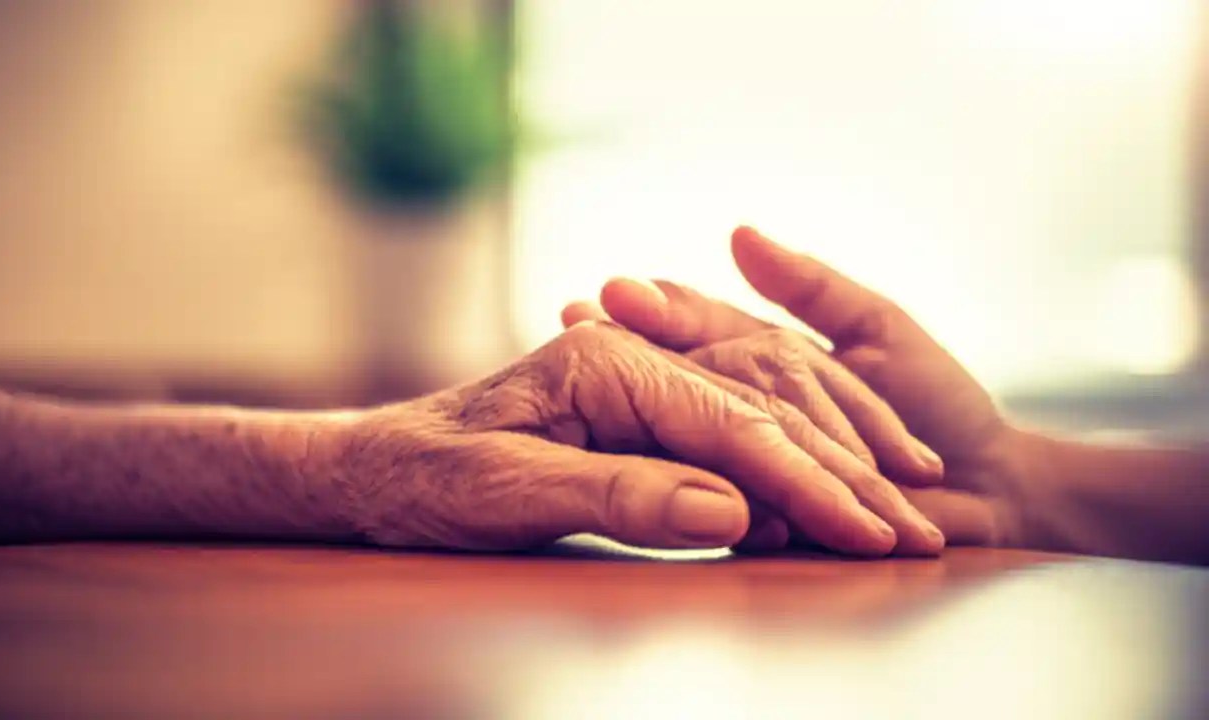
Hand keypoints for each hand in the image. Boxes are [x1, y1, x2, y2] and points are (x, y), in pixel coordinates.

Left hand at [313, 320, 942, 553]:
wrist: (376, 467)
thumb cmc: (428, 479)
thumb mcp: (511, 495)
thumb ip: (621, 496)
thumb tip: (732, 512)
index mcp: (606, 366)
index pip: (735, 428)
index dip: (809, 485)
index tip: (870, 533)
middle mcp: (631, 361)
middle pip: (763, 419)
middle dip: (842, 479)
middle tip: (917, 534)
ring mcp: (637, 382)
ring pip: (762, 422)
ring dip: (834, 469)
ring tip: (902, 515)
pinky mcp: (638, 413)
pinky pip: (733, 439)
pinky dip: (792, 469)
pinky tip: (832, 495)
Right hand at [577, 226, 1027, 546]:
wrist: (991, 493)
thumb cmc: (943, 405)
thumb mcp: (879, 330)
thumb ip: (810, 287)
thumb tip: (737, 233)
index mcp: (763, 356)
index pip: (697, 323)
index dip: (656, 307)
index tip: (605, 290)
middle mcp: (745, 402)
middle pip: (680, 368)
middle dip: (627, 339)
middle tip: (573, 316)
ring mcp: (750, 460)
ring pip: (691, 426)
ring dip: (632, 398)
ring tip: (582, 355)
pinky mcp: (764, 516)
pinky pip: (729, 494)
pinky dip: (694, 472)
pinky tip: (636, 447)